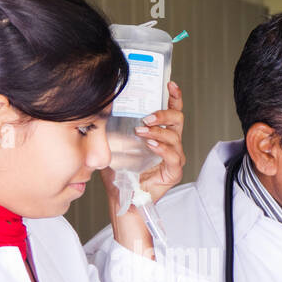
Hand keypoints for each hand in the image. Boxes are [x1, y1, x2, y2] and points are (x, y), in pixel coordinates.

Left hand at [110, 81, 186, 204]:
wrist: (120, 196)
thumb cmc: (118, 171)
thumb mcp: (113, 140)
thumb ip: (114, 124)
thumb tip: (104, 103)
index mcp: (159, 134)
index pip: (171, 112)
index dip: (174, 97)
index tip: (170, 85)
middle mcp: (169, 144)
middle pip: (177, 120)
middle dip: (163, 114)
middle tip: (146, 117)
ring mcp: (173, 158)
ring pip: (175, 137)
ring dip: (157, 131)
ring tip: (141, 132)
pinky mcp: (173, 173)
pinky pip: (174, 157)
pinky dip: (163, 149)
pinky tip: (151, 145)